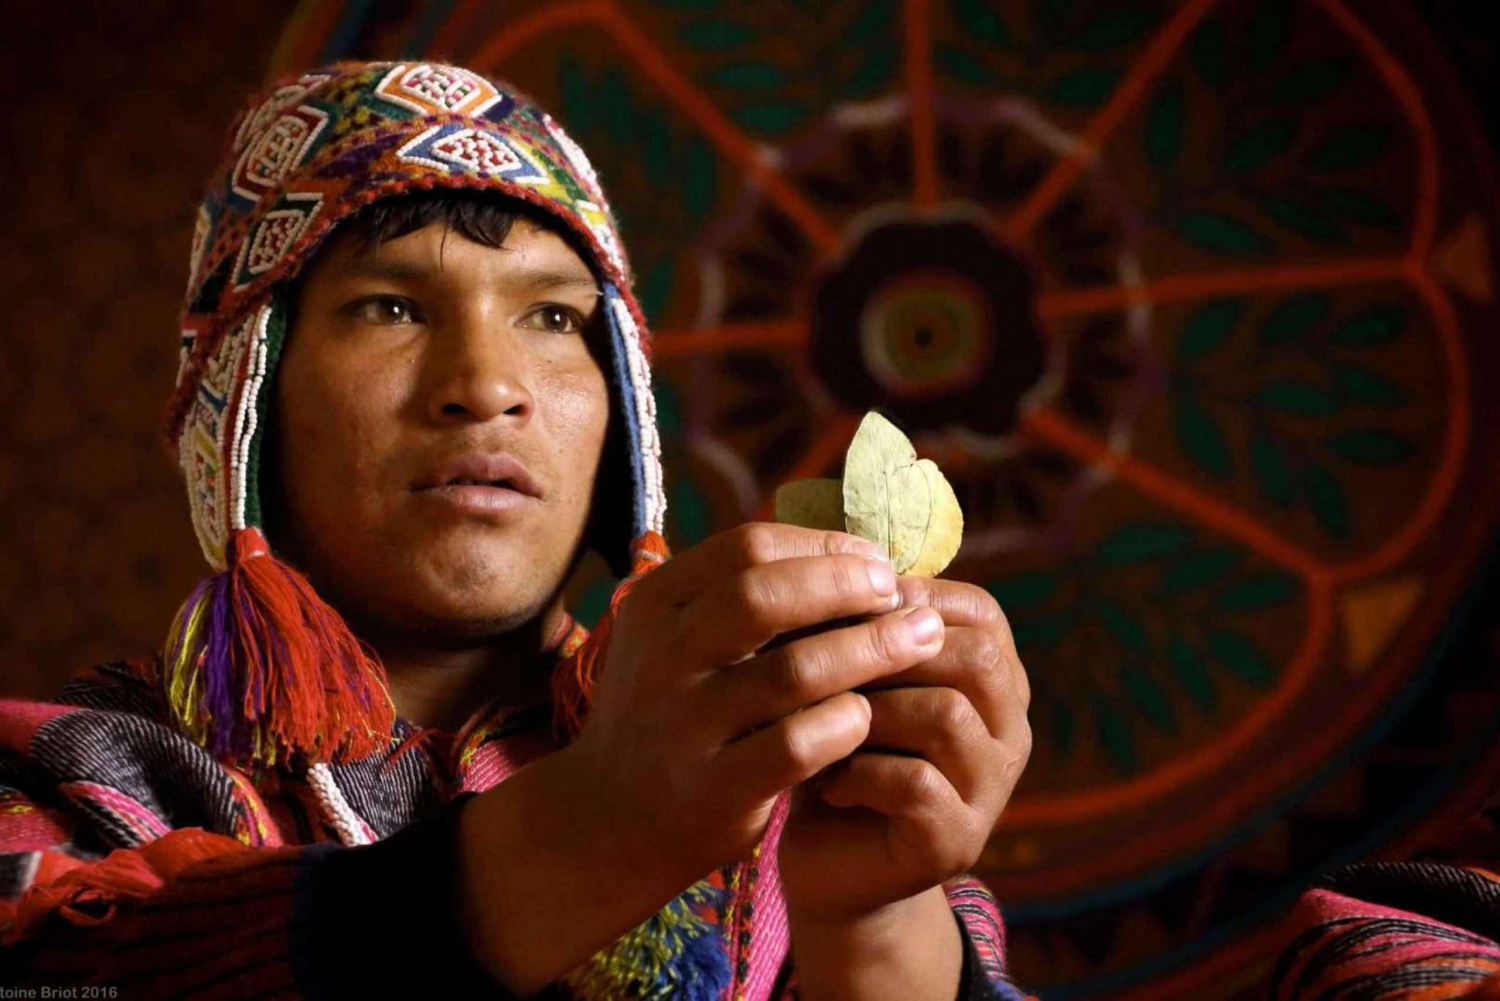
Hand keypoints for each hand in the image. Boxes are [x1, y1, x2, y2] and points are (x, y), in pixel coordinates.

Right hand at [563, 523, 948, 883]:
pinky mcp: (713, 790)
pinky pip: (798, 744)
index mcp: (656, 604)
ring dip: (871, 649)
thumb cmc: (676, 711)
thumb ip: (747, 597)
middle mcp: (661, 658)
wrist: (612, 820)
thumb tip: (861, 553)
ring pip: (794, 672)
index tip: (875, 561)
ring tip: (922, 640)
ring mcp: (683, 726)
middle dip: (849, 587)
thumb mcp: (683, 641)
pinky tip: (868, 716)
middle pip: (766, 597)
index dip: (824, 548)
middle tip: (903, 594)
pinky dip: (845, 723)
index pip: (748, 547)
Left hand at [779, 574, 1031, 924]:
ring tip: (824, 724)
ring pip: (946, 715)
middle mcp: (1011, 730)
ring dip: (870, 711)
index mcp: (994, 680)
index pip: (981, 612)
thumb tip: (845, 555)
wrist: (830, 860)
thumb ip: (864, 624)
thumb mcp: (852, 675)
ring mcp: (992, 790)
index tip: (846, 608)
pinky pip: (917, 783)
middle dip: (890, 650)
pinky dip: (860, 773)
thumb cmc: (837, 747)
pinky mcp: (959, 841)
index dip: (911, 599)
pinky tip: (828, 783)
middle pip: (975, 657)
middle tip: (826, 662)